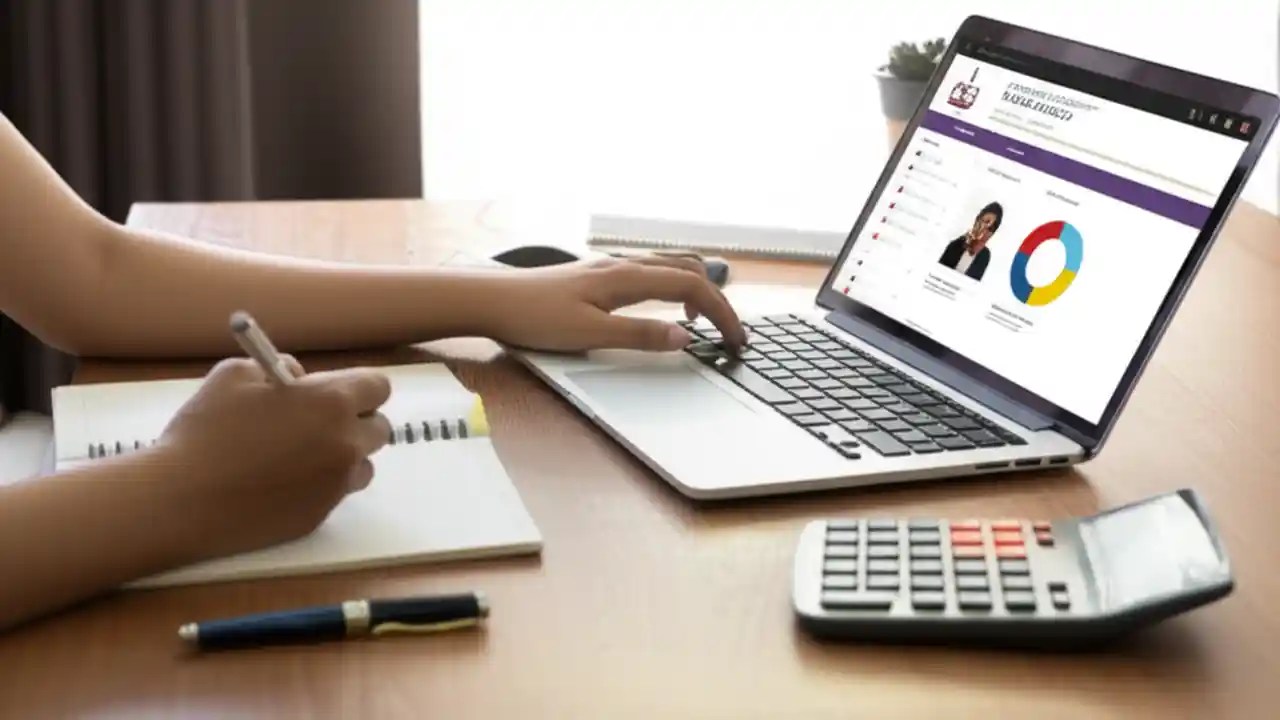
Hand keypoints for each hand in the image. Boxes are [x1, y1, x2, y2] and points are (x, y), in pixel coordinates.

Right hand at [153, 357, 391, 561]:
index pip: (378, 387)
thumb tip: (301, 379)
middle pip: (378, 428)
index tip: (337, 392)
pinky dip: (320, 486)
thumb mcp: (236, 374)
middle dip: (356, 422)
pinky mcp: (320, 516)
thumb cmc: (206, 429)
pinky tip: (283, 483)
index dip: (359, 388)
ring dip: (343, 457)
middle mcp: (345, 443)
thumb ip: (280, 369)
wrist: (182, 498)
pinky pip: (335, 493)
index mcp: (331, 402)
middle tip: (318, 424)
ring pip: (362, 465)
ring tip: (300, 456)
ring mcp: (336, 484)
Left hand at [483, 254, 746, 351]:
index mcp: (627, 278)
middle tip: (729, 332)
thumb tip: (684, 337)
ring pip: (672, 264)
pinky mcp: (599, 274)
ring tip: (704, 320)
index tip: (737, 340)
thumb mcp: (589, 336)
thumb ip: (639, 336)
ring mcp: (611, 267)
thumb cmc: (532, 318)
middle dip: (717, 299)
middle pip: (690, 269)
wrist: (490, 299)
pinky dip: (675, 284)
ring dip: (698, 288)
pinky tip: (663, 308)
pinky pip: (652, 270)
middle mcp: (624, 265)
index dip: (722, 314)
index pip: (693, 288)